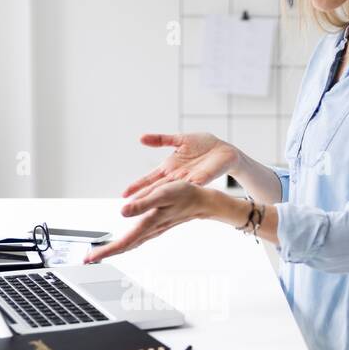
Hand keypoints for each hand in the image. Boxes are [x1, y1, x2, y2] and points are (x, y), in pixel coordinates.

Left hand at [83, 181, 208, 262]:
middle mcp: (149, 231)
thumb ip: (142, 204)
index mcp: (148, 225)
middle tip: (88, 259)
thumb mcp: (162, 194)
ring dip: (114, 249)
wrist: (203, 201)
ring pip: (130, 244)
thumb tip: (123, 211)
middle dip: (105, 253)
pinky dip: (125, 243)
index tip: (90, 258)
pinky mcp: (155, 227)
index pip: (122, 243)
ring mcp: (152, 231)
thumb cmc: (184, 195)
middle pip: (124, 247)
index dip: (105, 251)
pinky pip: (136, 239)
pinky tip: (123, 242)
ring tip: (100, 252)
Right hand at [122, 132, 237, 199]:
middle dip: (143, 198)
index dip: (137, 186)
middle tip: (129, 209)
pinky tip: (171, 202)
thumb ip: (161, 140)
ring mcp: (187, 181)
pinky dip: (180, 195)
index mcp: (169, 167)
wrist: (224, 149)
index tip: (124, 195)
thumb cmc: (204, 144)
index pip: (149, 179)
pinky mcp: (200, 181)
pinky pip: (188, 188)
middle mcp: (176, 177)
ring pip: (170, 193)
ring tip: (146, 211)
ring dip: (159, 202)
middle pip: (156, 189)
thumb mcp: (179, 139)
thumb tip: (141, 138)